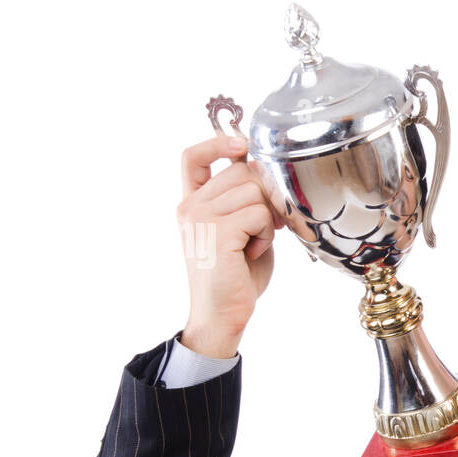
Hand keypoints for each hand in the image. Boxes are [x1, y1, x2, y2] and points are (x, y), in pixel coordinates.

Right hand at [175, 135, 284, 357]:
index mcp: (192, 204)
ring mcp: (200, 217)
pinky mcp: (217, 231)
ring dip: (267, 219)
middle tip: (266, 224)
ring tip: (254, 243)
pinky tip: (252, 252)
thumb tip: (264, 172)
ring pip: (254, 191)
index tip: (241, 145)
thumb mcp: (240, 230)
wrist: (222, 314)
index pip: (193, 157)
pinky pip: (258, 214)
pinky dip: (265, 234)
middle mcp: (190, 206)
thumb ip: (245, 202)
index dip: (217, 142)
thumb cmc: (236, 276)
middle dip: (264, 194)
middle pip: (240, 170)